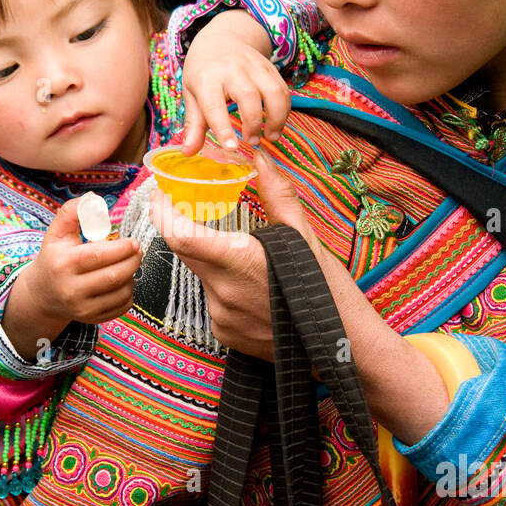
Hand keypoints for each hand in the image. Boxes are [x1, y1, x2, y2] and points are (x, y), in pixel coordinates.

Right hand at [2, 198, 141, 358]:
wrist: (43, 293)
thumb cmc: (54, 258)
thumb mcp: (57, 232)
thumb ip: (73, 212)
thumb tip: (93, 199)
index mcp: (63, 264)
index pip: (100, 256)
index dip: (122, 248)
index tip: (133, 241)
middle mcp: (71, 290)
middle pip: (114, 276)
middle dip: (133, 260)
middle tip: (138, 250)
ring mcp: (82, 308)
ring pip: (122, 292)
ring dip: (131, 275)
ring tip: (127, 264)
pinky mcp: (92, 319)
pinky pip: (122, 306)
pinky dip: (128, 292)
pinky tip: (121, 281)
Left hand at [152, 149, 449, 442]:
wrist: (344, 347)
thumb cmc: (328, 289)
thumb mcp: (305, 236)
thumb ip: (277, 194)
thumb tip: (262, 158)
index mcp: (239, 261)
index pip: (180, 236)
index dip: (163, 213)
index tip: (161, 193)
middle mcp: (222, 292)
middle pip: (184, 252)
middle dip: (181, 226)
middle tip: (185, 205)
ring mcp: (221, 317)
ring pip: (200, 275)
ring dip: (208, 257)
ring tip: (235, 248)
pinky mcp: (224, 335)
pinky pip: (212, 300)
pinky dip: (221, 284)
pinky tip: (248, 284)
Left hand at [180, 11, 291, 153]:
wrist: (221, 38)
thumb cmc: (203, 71)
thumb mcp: (192, 94)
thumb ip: (194, 125)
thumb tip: (189, 152)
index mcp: (206, 78)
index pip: (214, 105)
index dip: (223, 128)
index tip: (232, 148)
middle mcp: (231, 69)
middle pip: (249, 96)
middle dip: (253, 123)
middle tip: (252, 142)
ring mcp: (254, 66)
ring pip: (273, 92)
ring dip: (276, 117)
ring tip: (271, 136)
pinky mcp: (270, 67)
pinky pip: (283, 89)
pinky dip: (284, 110)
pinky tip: (277, 123)